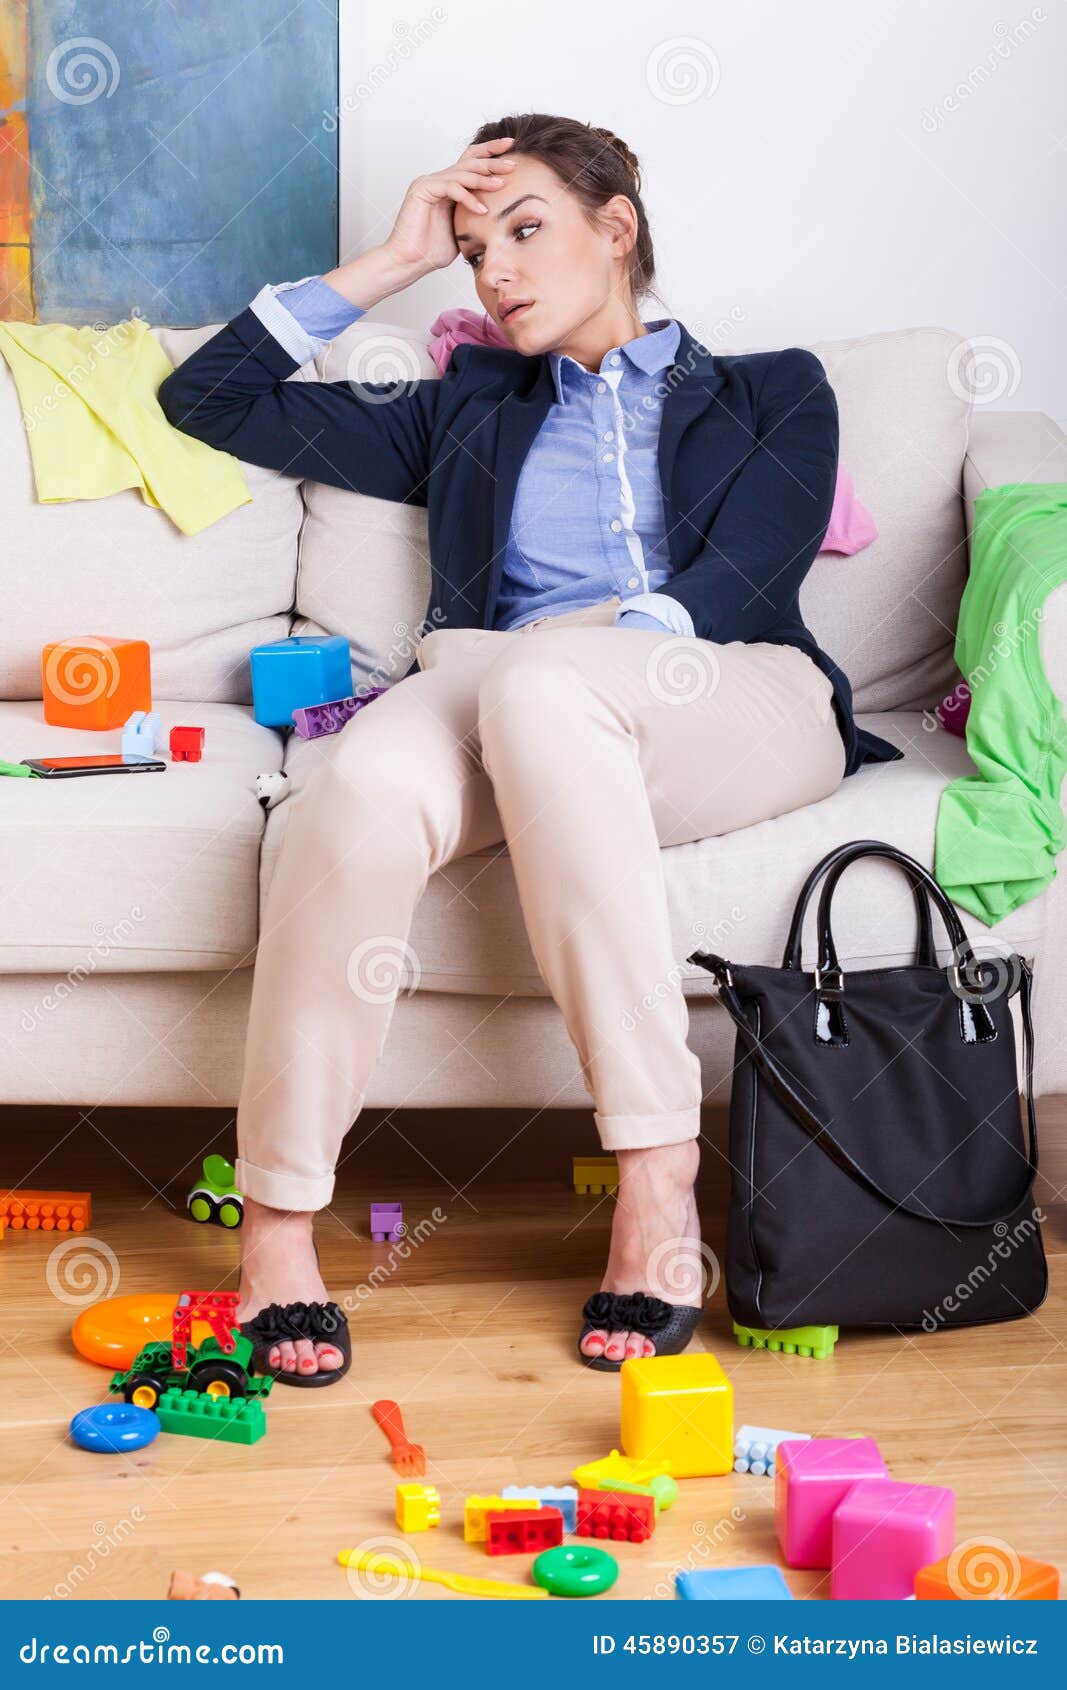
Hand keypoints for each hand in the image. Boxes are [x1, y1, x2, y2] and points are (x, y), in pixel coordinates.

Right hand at [383, 138, 516, 275]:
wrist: (409, 262)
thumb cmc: (432, 251)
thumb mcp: (464, 230)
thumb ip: (477, 216)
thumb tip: (502, 215)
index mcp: (449, 186)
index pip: (472, 161)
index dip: (491, 152)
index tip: (512, 147)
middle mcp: (439, 179)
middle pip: (470, 162)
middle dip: (493, 162)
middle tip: (513, 164)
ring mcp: (429, 182)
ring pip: (462, 173)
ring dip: (483, 179)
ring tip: (501, 185)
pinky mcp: (422, 189)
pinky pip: (451, 188)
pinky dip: (468, 198)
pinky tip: (482, 210)